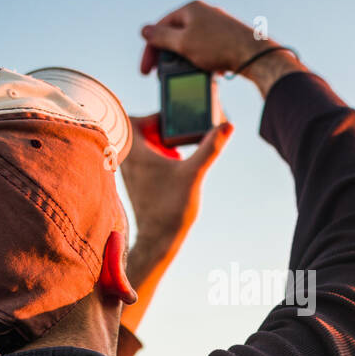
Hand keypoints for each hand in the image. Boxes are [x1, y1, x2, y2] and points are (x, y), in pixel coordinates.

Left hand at [120, 113, 231, 250]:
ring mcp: (131, 173)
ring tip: (176, 149)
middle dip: (158, 127)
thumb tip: (227, 126)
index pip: (130, 118)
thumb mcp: (194, 173)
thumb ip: (210, 147)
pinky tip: (174, 165)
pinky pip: (142, 160)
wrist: (158, 240)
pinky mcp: (137, 183)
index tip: (170, 121)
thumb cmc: (170, 208)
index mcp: (134, 153)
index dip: (150, 115)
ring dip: (158, 142)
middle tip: (178, 131)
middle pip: (136, 130)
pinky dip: (157, 156)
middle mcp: (127, 161)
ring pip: (140, 146)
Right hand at [139, 0, 302, 97]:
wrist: (255, 55)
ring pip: (191, 43)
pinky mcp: (227, 37)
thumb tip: (144, 30)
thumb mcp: (183, 43)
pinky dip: (201, 60)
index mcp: (190, 8)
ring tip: (184, 74)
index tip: (146, 71)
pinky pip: (206, 49)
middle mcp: (204, 12)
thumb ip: (161, 37)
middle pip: (175, 34)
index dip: (150, 50)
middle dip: (167, 55)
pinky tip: (205, 71)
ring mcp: (217, 24)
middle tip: (161, 74)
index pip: (160, 27)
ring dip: (184, 59)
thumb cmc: (218, 47)